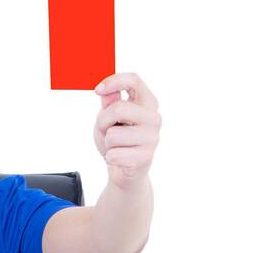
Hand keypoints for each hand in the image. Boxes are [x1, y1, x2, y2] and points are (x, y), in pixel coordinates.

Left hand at [92, 72, 160, 190]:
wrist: (125, 171)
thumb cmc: (118, 140)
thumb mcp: (109, 117)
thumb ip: (109, 102)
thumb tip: (105, 89)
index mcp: (148, 102)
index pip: (134, 80)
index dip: (114, 81)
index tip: (97, 90)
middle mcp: (154, 118)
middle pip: (119, 109)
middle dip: (103, 121)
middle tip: (106, 131)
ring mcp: (152, 138)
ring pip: (113, 134)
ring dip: (107, 142)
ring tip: (116, 146)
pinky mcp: (145, 157)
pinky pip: (114, 154)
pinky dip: (109, 158)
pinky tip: (119, 159)